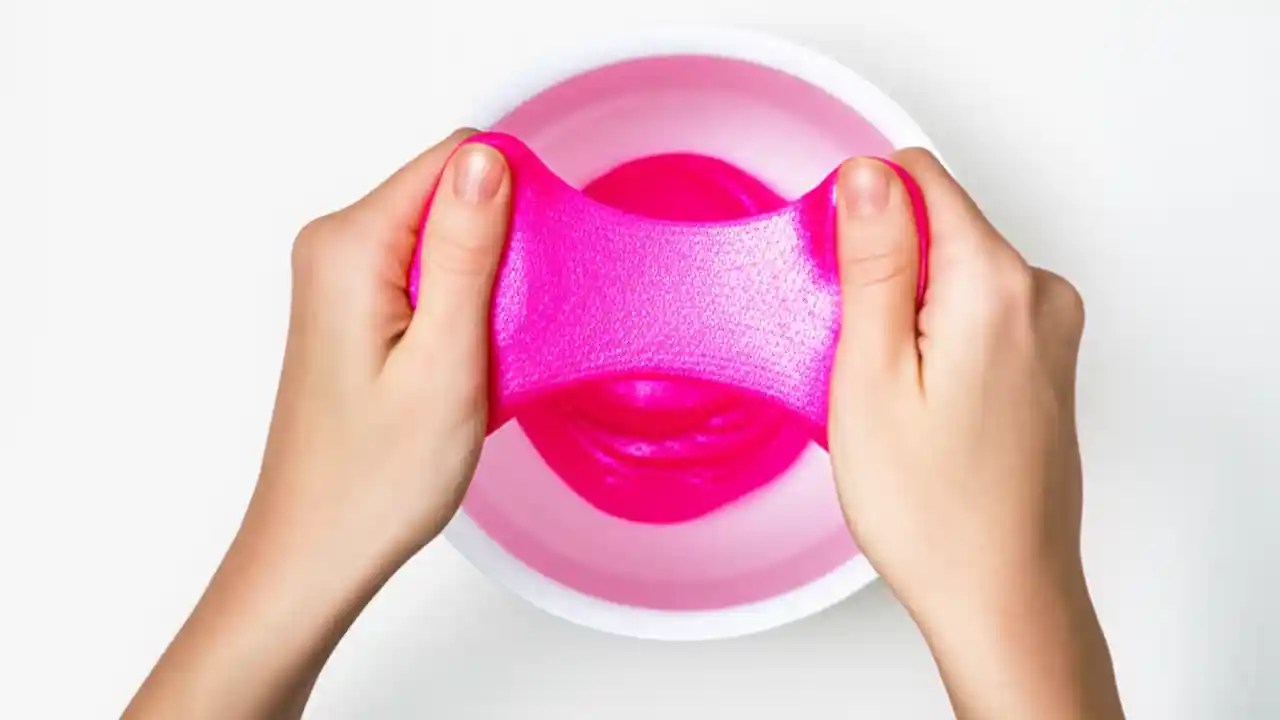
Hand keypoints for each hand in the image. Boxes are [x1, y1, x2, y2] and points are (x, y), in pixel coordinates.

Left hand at [126, 129, 511, 718]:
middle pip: (450, 194)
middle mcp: (334, 247)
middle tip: (502, 334)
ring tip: (479, 361)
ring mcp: (339, 279)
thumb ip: (464, 251)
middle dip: (499, 249)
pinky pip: (428, 275)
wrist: (316, 552)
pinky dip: (461, 311)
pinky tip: (461, 368)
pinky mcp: (352, 309)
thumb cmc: (375, 479)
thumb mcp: (444, 361)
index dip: (513, 200)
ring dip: (483, 288)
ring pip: (445, 237)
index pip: (454, 158)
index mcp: (348, 245)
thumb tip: (484, 156)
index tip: (529, 274)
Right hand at [828, 153, 1122, 718]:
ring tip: (891, 394)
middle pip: (937, 224)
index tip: (840, 285)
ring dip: (905, 310)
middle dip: (881, 270)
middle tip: (860, 360)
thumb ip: (874, 260)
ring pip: (951, 270)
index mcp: (995, 284)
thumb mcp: (871, 374)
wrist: (1001, 596)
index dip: (859, 217)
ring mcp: (1051, 330)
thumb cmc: (933, 509)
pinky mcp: (1046, 361)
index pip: (917, 178)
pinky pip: (976, 310)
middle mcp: (1040, 294)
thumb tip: (868, 173)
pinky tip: (921, 405)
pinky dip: (935, 336)